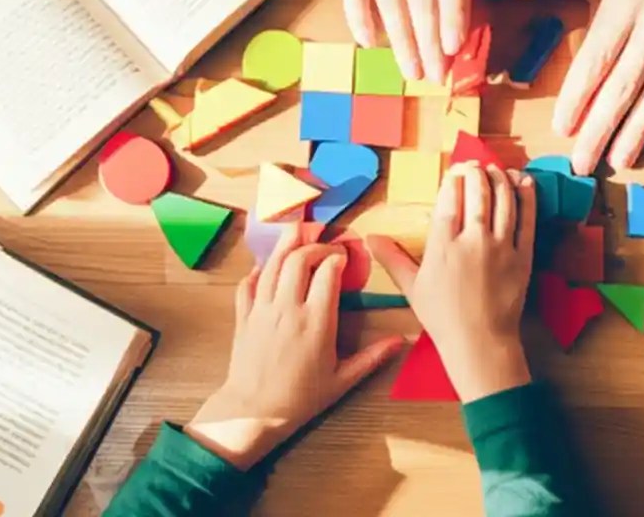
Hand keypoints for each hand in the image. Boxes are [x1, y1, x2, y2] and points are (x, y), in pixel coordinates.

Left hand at [185, 225, 404, 468]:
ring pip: (273, 264)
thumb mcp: (342, 381)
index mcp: (316, 322)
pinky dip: (259, 269)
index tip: (344, 257)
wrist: (253, 412)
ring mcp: (263, 309)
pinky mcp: (244, 316)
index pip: (327, 272)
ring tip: (298, 231)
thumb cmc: (300, 398)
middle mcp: (288, 308)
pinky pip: (248, 283)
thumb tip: (400, 341)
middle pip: (299, 258)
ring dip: (286, 244)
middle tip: (325, 245)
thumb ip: (371, 358)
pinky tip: (268, 266)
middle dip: (314, 244)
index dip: (337, 257)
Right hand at [366, 164, 536, 401]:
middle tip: (474, 165)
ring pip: (503, 201)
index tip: (454, 172)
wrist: (479, 343)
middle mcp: (472, 241)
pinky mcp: (522, 257)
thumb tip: (369, 238)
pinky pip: (526, 220)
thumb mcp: (412, 288)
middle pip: (477, 193)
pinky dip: (526, 197)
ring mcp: (500, 248)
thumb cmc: (442, 317)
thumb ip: (392, 258)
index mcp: (443, 247)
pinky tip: (523, 181)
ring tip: (496, 169)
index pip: (449, 200)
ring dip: (499, 179)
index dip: (453, 180)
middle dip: (475, 173)